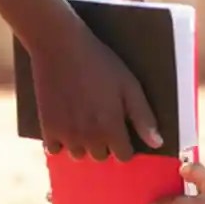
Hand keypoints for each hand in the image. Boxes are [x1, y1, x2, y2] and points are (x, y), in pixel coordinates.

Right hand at [26, 5, 162, 161]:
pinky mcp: (47, 127)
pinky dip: (61, 142)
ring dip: (83, 144)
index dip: (125, 144)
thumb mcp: (129, 86)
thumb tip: (157, 144)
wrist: (60, 47)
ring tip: (83, 121)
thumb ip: (143, 117)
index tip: (122, 130)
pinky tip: (65, 125)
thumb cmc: (100, 63)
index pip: (123, 156)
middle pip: (101, 156)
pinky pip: (55, 150)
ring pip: (78, 154)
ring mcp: (66, 135)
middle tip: (101, 120)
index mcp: (111, 128)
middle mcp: (89, 138)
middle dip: (104, 144)